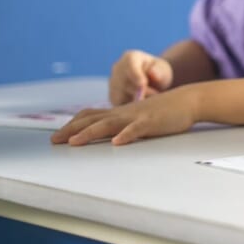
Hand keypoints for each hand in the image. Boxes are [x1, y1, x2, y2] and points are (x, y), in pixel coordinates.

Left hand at [50, 87, 199, 145]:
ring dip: (91, 132)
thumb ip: (125, 125)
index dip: (73, 125)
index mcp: (121, 112)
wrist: (189, 100)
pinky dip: (126, 135)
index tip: (57, 136)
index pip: (91, 116)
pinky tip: (118, 142)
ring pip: (110, 123)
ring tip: (75, 142)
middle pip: (93, 120)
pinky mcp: (152, 122)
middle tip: (54, 141)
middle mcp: (124, 112)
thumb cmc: (165, 112)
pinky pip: (137, 128)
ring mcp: (137, 116)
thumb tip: (109, 137)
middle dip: (72, 130)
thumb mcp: (140, 118)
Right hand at [109, 49, 173, 104]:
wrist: (152, 82)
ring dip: (137, 101)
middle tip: (155, 95)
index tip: (143, 84)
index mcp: (130, 57)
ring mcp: (112, 84)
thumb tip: (153, 73)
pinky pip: (119, 106)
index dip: (135, 75)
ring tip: (151, 101)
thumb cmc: (159, 73)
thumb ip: (160, 71)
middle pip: (124, 82)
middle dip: (140, 92)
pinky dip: (131, 109)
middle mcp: (117, 69)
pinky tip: (142, 107)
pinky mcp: (113, 98)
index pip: (130, 65)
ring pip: (121, 96)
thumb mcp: (163, 70)